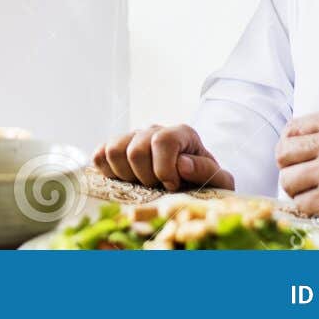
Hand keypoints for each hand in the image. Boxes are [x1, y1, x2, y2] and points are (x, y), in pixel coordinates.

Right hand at [94, 123, 232, 190]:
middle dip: (145, 177)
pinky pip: (99, 155)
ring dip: (126, 175)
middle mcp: (154, 130)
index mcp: (181, 134)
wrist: (189, 186)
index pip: (162, 140)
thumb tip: (182, 163)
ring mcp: (132, 137)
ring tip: (142, 185)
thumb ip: (207, 171)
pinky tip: (126, 181)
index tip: (172, 186)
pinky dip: (108, 172)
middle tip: (157, 188)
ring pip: (114, 150)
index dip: (164, 168)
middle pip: (135, 150)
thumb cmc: (203, 184)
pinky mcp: (115, 148)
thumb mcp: (218, 181)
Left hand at [276, 109, 318, 220]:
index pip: (291, 129)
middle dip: (289, 166)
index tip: (296, 156)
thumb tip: (292, 139)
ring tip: (312, 191)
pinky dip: (307, 207)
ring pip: (287, 180)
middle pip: (283, 153)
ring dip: (296, 189)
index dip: (290, 144)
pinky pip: (300, 204)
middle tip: (301, 176)